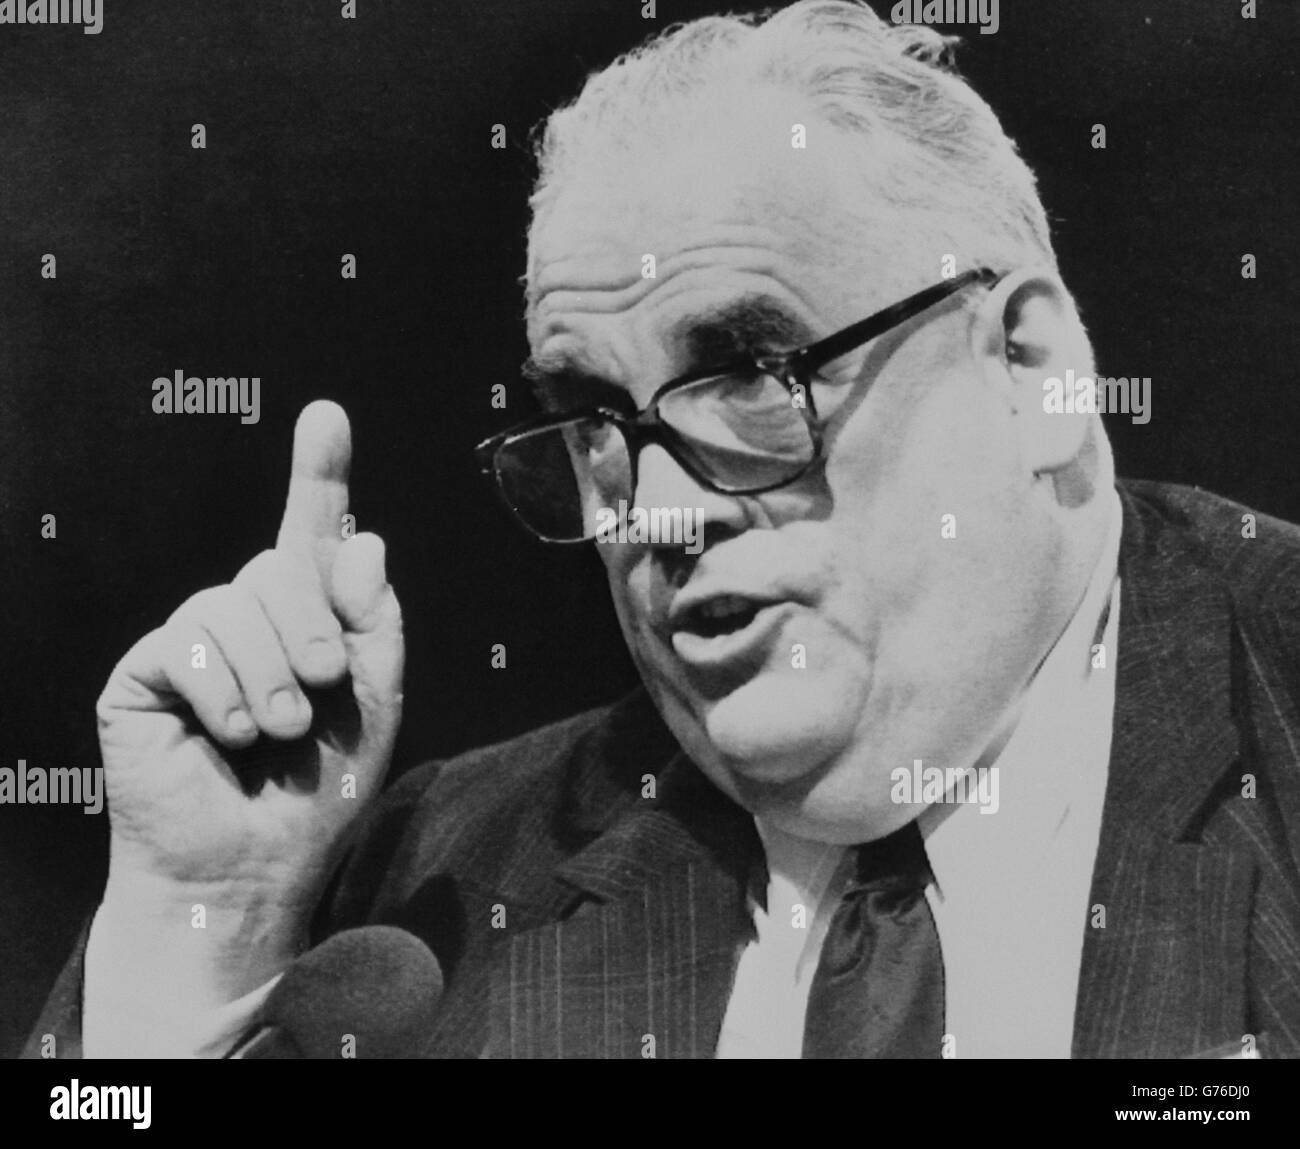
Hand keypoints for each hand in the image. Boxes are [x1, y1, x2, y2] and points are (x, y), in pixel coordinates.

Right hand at [94, 400, 403, 997]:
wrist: (254, 867)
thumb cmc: (316, 792)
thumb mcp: (374, 707)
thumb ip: (374, 624)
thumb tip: (363, 538)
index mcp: (306, 619)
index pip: (309, 532)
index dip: (319, 472)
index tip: (327, 415)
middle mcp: (246, 617)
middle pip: (278, 566)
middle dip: (312, 630)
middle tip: (320, 694)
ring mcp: (192, 641)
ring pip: (230, 602)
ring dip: (269, 673)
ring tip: (277, 731)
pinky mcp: (144, 672)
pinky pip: (184, 642)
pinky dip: (220, 691)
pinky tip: (230, 735)